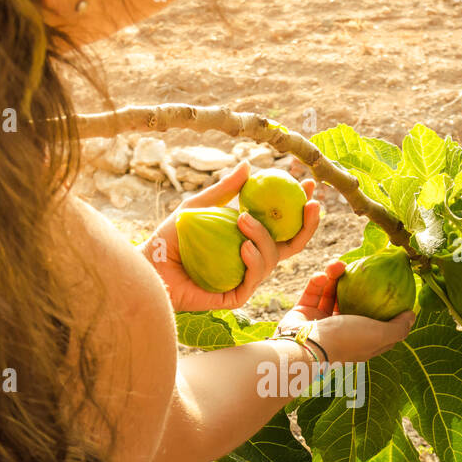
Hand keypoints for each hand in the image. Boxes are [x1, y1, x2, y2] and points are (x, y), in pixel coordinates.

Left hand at [140, 160, 320, 312]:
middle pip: (292, 245)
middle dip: (307, 225)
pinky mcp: (235, 297)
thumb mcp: (198, 207)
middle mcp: (252, 260)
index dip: (301, 206)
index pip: (283, 225)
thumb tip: (249, 164)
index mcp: (249, 239)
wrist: (150, 266)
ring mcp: (245, 279)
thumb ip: (224, 190)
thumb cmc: (170, 238)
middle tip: (310, 203)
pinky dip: (253, 262)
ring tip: (243, 220)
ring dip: (264, 237)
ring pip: (273, 260)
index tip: (309, 184)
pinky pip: (254, 280)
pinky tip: (244, 247)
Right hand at [278, 261, 414, 363]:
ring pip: (332, 293)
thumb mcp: (379, 334)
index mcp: (361, 340)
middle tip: (360, 266)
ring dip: (334, 276)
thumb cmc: (345, 340)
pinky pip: (314, 293)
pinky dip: (317, 282)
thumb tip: (412, 315)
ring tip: (337, 264)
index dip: (385, 305)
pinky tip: (322, 274)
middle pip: (354, 301)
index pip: (377, 322)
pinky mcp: (304, 313)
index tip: (390, 285)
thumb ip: (398, 327)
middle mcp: (342, 331)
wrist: (304, 345)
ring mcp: (323, 322)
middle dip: (357, 283)